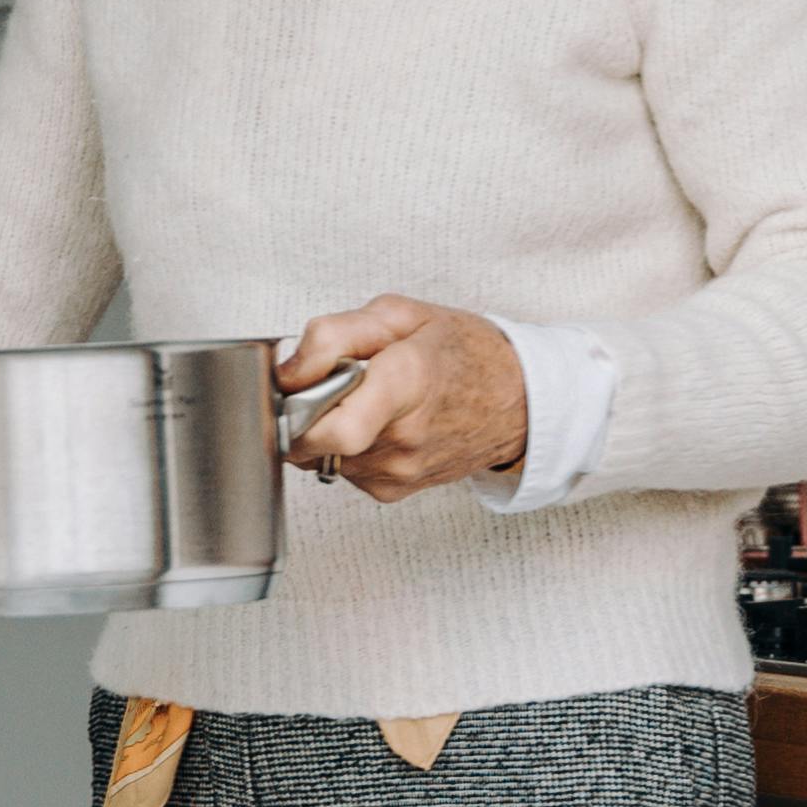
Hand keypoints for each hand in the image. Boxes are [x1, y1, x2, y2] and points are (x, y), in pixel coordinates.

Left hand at [273, 298, 529, 502]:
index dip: (295, 408)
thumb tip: (288, 371)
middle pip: (313, 439)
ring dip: (326, 428)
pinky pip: (343, 469)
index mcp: (405, 383)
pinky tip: (377, 423)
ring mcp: (398, 470)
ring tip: (363, 400)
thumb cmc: (465, 354)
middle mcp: (401, 437)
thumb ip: (334, 335)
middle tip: (330, 385)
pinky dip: (345, 446)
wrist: (518, 402)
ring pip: (321, 455)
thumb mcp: (400, 315)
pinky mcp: (394, 491)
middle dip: (305, 411)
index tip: (295, 384)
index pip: (330, 429)